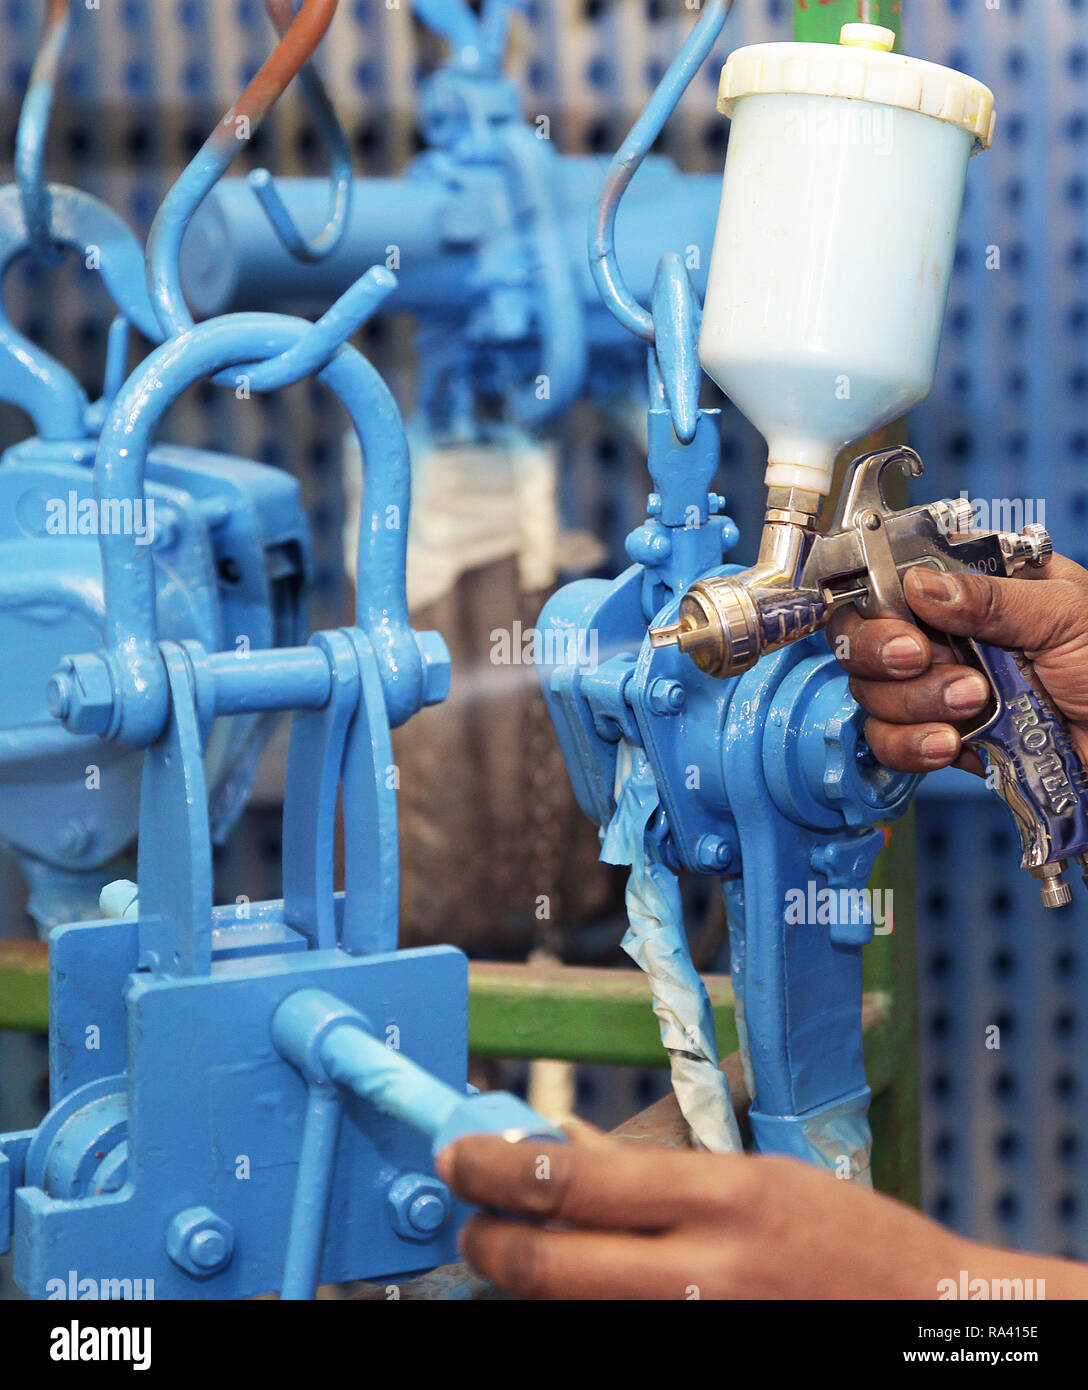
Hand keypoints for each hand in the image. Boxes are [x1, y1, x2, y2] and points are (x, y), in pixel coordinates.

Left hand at [435, 1124, 1085, 1299]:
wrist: (933, 1322)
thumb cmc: (851, 1242)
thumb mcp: (758, 1178)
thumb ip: (660, 1175)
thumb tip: (567, 1153)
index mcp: (720, 1200)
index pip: (570, 1179)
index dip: (495, 1165)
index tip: (460, 1153)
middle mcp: (700, 1275)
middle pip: (544, 1266)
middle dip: (486, 1243)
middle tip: (471, 1223)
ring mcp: (696, 1336)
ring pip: (565, 1317)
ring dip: (524, 1290)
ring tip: (516, 1260)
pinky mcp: (698, 1368)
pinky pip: (610, 1346)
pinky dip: (577, 1319)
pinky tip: (578, 1298)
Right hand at [827, 558, 1087, 773]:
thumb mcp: (1067, 615)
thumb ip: (992, 598)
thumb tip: (921, 582)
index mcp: (977, 586)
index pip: (893, 577)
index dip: (879, 599)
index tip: (902, 624)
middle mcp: (948, 633)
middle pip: (862, 634)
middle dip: (882, 652)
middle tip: (918, 660)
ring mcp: (939, 687)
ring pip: (873, 691)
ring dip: (913, 703)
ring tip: (975, 706)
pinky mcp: (941, 737)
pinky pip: (891, 741)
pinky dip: (912, 745)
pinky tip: (951, 744)